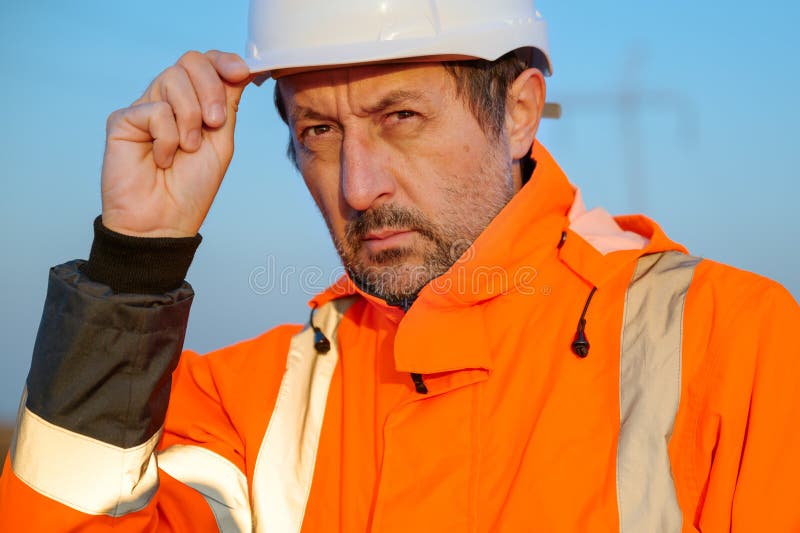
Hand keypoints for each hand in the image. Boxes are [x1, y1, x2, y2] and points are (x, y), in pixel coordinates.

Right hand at [101, 51, 252, 236]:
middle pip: (191, 62)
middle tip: (215, 123)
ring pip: (173, 78)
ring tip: (187, 149)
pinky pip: (154, 109)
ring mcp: (145, 108)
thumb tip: (240, 68)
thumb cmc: (192, 188)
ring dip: (190, 117)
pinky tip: (161, 159)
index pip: (206, 64)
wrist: (164, 221)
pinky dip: (167, 137)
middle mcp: (169, 101)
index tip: (242, 73)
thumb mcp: (221, 141)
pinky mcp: (123, 120)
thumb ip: (227, 104)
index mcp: (195, 104)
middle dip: (211, 89)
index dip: (224, 61)